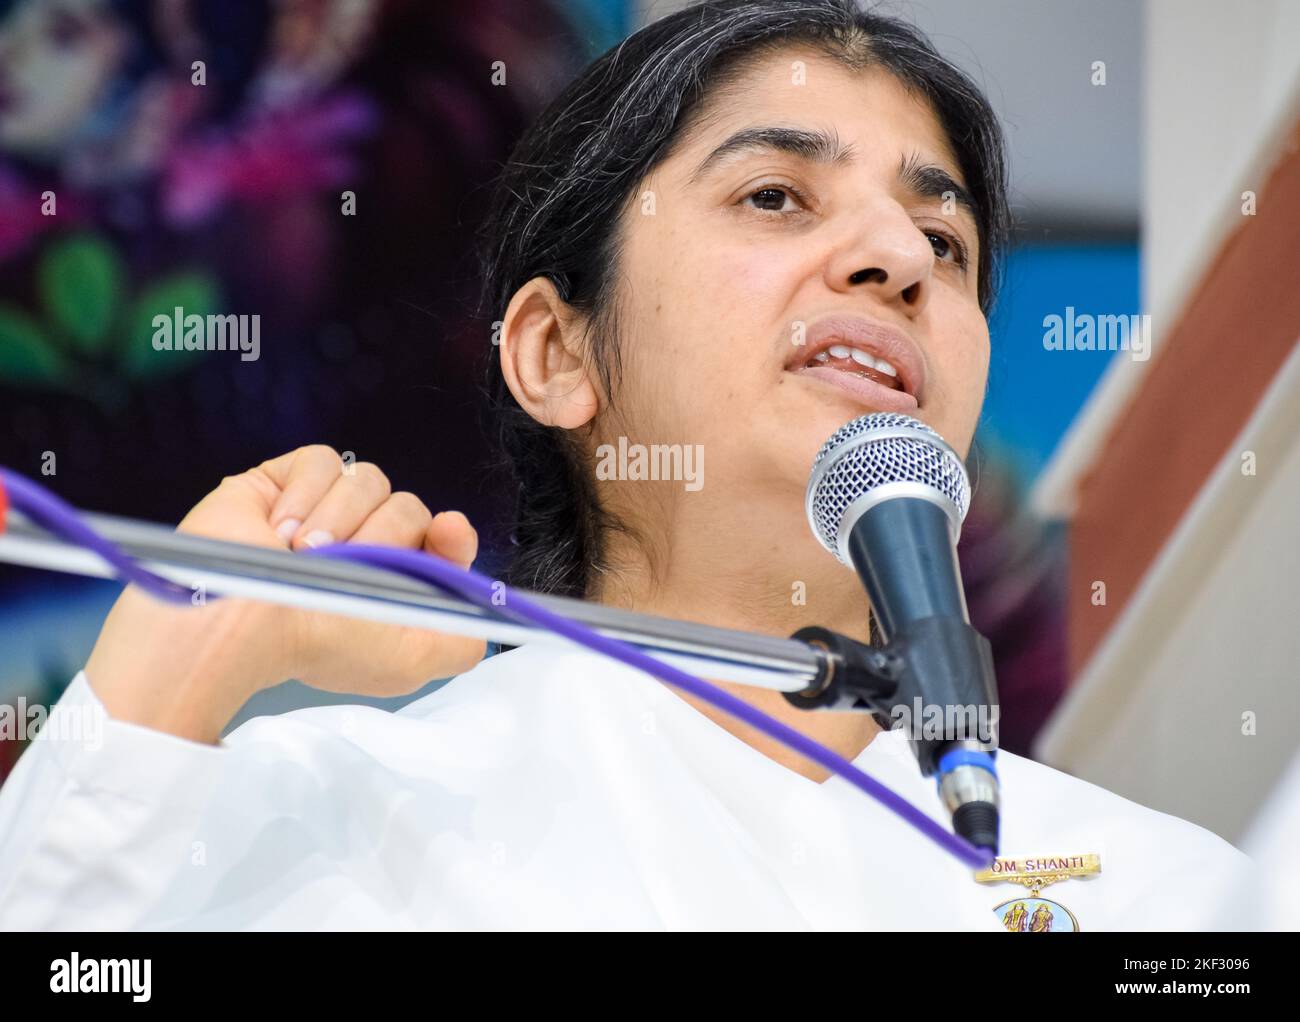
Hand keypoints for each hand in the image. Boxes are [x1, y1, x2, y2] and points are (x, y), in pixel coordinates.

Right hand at [86, 446, 485, 742]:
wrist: (243, 620)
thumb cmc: (320, 644)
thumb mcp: (409, 661)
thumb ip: (461, 645)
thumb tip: (488, 615)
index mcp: (395, 582)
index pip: (445, 540)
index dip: (452, 536)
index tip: (447, 535)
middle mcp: (364, 544)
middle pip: (410, 507)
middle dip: (380, 541)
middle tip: (338, 570)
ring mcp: (324, 510)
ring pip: (369, 480)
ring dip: (338, 522)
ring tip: (302, 555)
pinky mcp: (285, 480)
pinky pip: (323, 461)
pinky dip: (305, 496)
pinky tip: (278, 530)